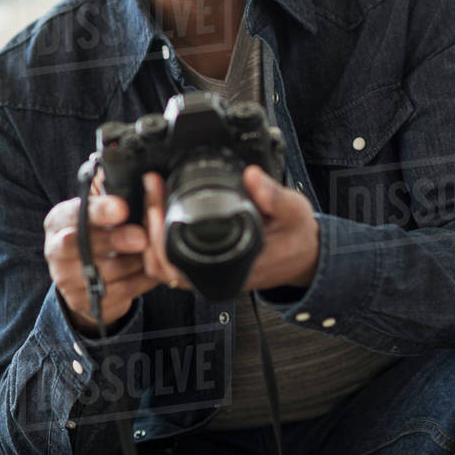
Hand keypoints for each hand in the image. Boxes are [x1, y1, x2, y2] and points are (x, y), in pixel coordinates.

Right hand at [43, 190, 157, 334]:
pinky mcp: (84, 302)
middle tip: (141, 236)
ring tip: (151, 252)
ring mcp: (67, 279)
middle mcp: (56, 250)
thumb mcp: (94, 209)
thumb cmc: (94, 234)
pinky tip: (153, 270)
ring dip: (134, 262)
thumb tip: (121, 162)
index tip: (122, 207)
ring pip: (104, 272)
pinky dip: (142, 280)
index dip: (99, 211)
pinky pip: (120, 292)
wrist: (81, 278)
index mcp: (59, 220)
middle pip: (81, 245)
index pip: (74, 213)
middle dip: (114, 239)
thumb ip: (106, 188)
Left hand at [140, 166, 319, 295]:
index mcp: (235, 269)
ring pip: (161, 264)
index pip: (181, 261)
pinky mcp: (205, 268)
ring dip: (152, 231)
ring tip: (154, 194)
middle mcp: (216, 278)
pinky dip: (161, 238)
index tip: (157, 203)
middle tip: (152, 187)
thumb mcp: (293, 211)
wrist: (305, 255)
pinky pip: (172, 260)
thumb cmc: (298, 237)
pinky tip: (161, 210)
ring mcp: (208, 276)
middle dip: (149, 224)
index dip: (161, 233)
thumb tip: (252, 176)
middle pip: (161, 262)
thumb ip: (273, 196)